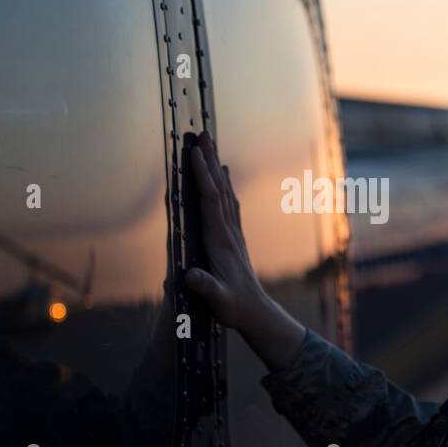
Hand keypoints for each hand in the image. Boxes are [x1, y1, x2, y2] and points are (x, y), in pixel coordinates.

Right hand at [184, 130, 304, 370]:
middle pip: (219, 188)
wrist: (256, 313)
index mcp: (221, 241)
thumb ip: (205, 287)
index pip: (210, 201)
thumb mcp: (218, 301)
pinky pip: (228, 203)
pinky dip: (223, 184)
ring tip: (210, 144)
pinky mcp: (234, 238)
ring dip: (216, 166)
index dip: (202, 176)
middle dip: (209, 160)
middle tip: (202, 133)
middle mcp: (228, 231)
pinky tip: (224, 175)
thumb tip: (191, 275)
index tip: (194, 153)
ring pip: (224, 191)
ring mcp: (233, 233)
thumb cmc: (234, 308)